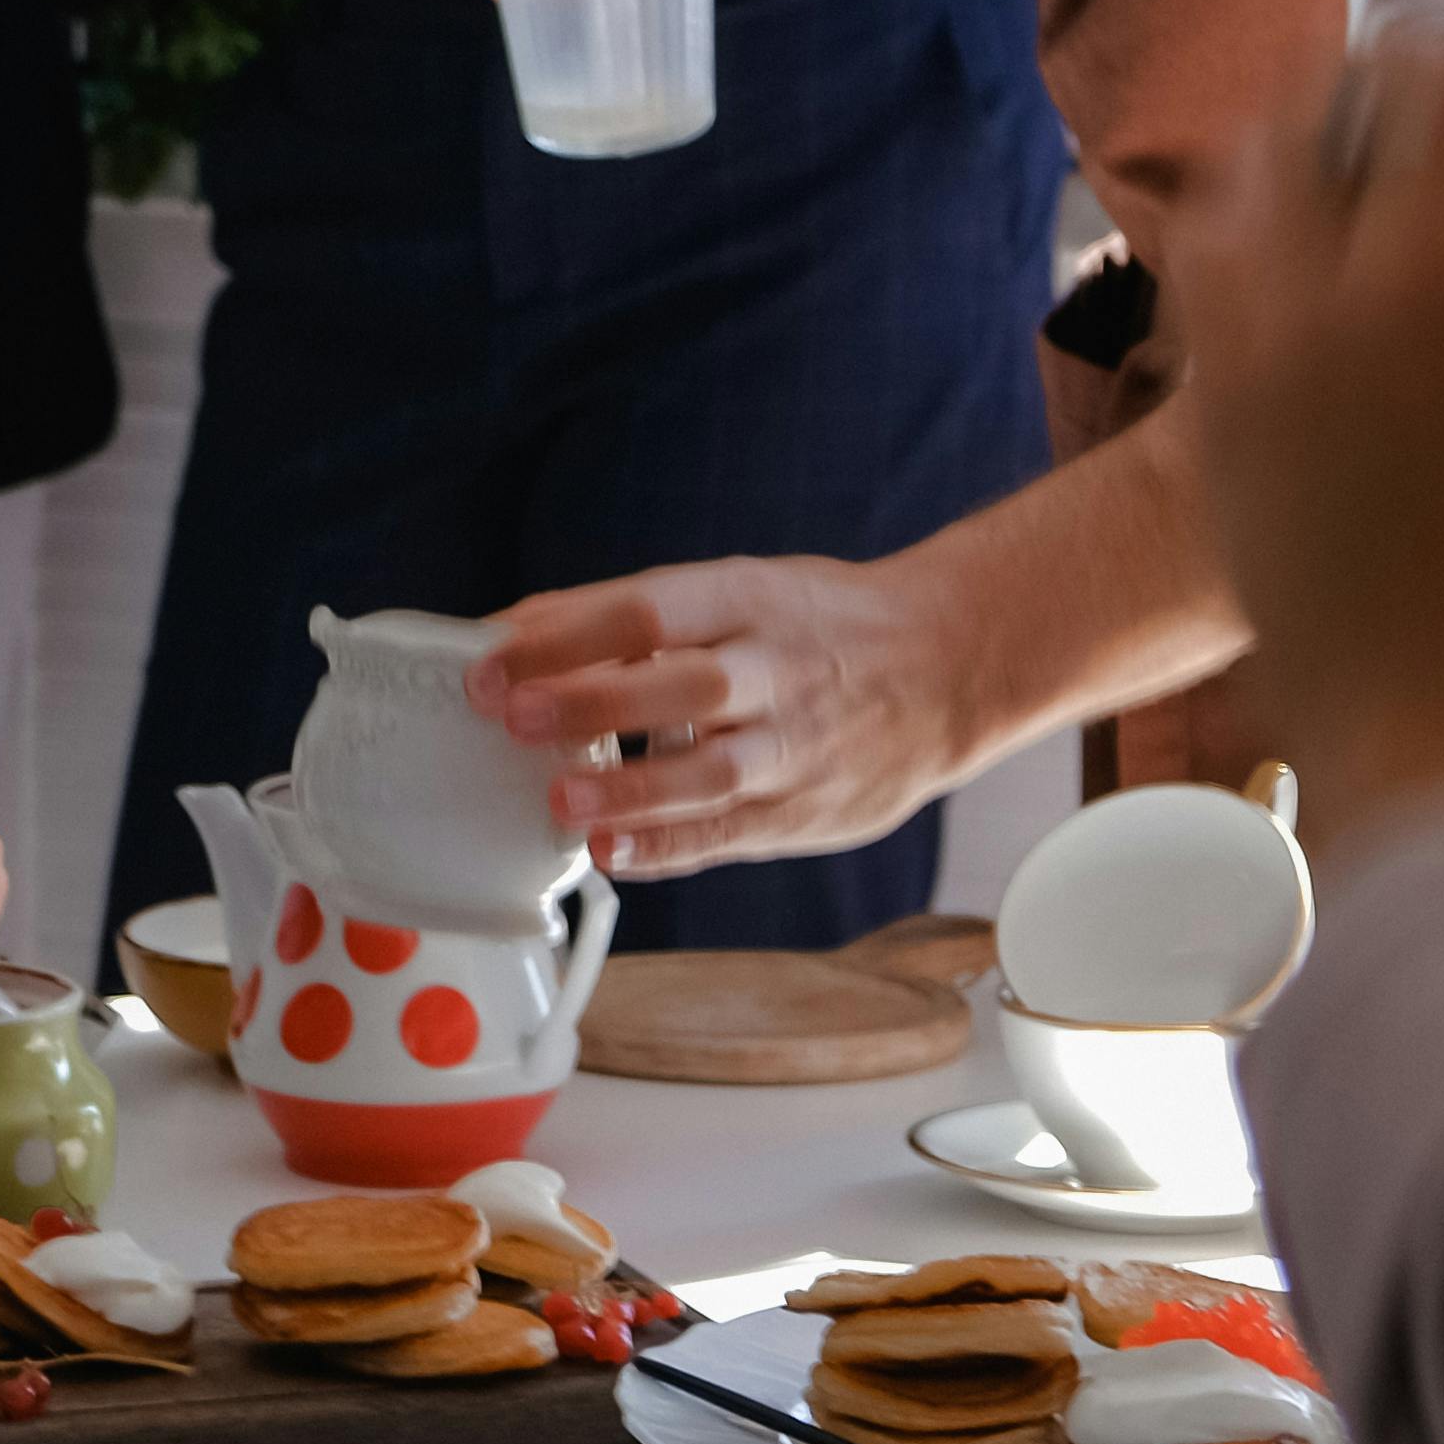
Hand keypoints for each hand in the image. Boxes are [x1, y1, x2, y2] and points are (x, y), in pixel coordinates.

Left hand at [468, 550, 989, 874]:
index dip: (564, 634)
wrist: (952, 665)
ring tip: (559, 802)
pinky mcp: (808, 810)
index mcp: (748, 600)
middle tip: (511, 717)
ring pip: (709, 772)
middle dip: (588, 702)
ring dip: (628, 790)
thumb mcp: (740, 590)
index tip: (491, 657)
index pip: (647, 610)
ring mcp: (796, 745)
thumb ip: (636, 617)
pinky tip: (610, 853)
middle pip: (677, 686)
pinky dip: (668, 848)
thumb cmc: (819, 625)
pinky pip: (731, 834)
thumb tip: (518, 627)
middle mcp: (774, 670)